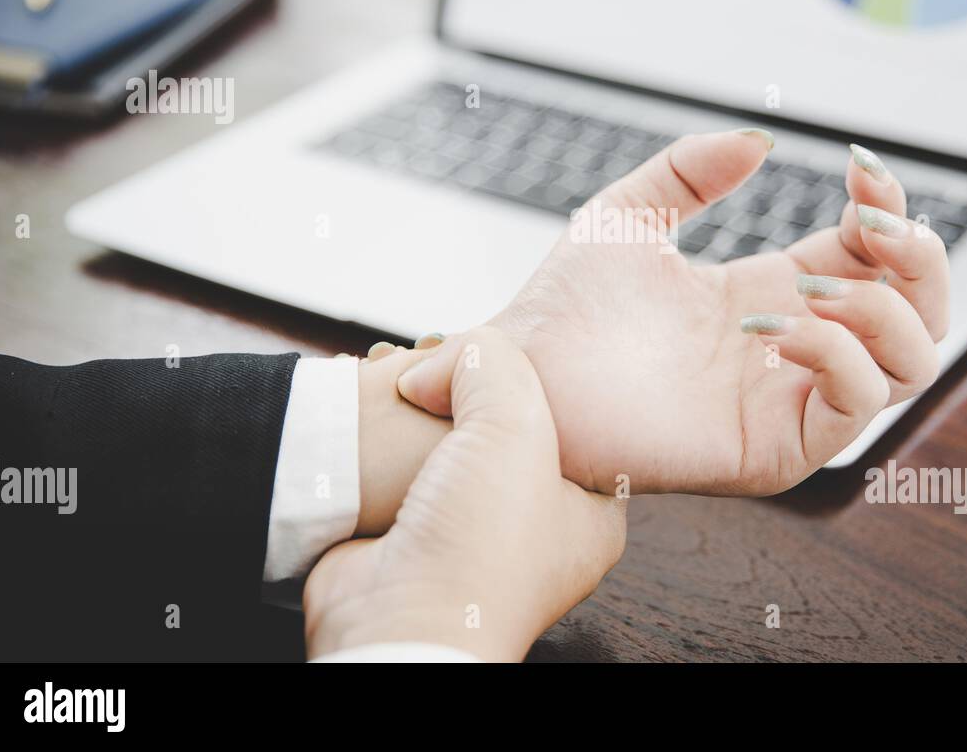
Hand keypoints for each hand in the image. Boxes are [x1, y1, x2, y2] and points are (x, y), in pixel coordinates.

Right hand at [305, 327, 625, 662]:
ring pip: (449, 440)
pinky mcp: (412, 533)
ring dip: (421, 407)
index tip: (510, 344)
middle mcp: (534, 526)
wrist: (394, 622)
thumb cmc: (479, 542)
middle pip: (506, 425)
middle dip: (469, 387)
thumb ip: (491, 360)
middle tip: (440, 352)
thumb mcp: (513, 418)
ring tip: (404, 371)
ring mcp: (471, 531)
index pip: (577, 420)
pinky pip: (403, 464)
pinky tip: (378, 403)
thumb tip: (432, 368)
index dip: (541, 375)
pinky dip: (387, 434)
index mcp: (589, 512)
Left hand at [400, 132, 948, 495]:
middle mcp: (796, 350)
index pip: (878, 259)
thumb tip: (759, 139)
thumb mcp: (629, 214)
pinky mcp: (773, 449)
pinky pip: (852, 412)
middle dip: (921, 259)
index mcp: (776, 294)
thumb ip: (691, 169)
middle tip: (870, 222)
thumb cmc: (566, 309)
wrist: (523, 375)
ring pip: (910, 365)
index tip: (860, 168)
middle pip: (920, 315)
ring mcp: (789, 401)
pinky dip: (840, 359)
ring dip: (883, 310)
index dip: (890, 212)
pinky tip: (782, 324)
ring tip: (814, 281)